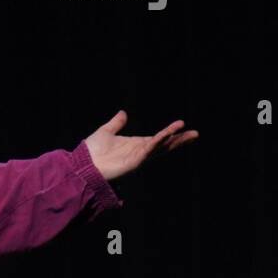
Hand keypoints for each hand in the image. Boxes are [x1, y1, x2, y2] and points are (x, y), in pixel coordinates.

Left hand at [83, 110, 197, 181]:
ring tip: (189, 133)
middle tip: (195, 134)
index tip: (182, 125)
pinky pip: (149, 150)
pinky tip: (167, 135)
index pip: (157, 138)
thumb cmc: (92, 152)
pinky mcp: (134, 161)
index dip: (170, 133)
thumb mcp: (106, 132)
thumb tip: (123, 113)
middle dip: (179, 139)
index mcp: (135, 145)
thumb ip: (116, 123)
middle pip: (164, 145)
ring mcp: (138, 157)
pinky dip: (158, 142)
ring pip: (160, 147)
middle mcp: (140, 152)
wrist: (83, 165)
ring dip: (174, 139)